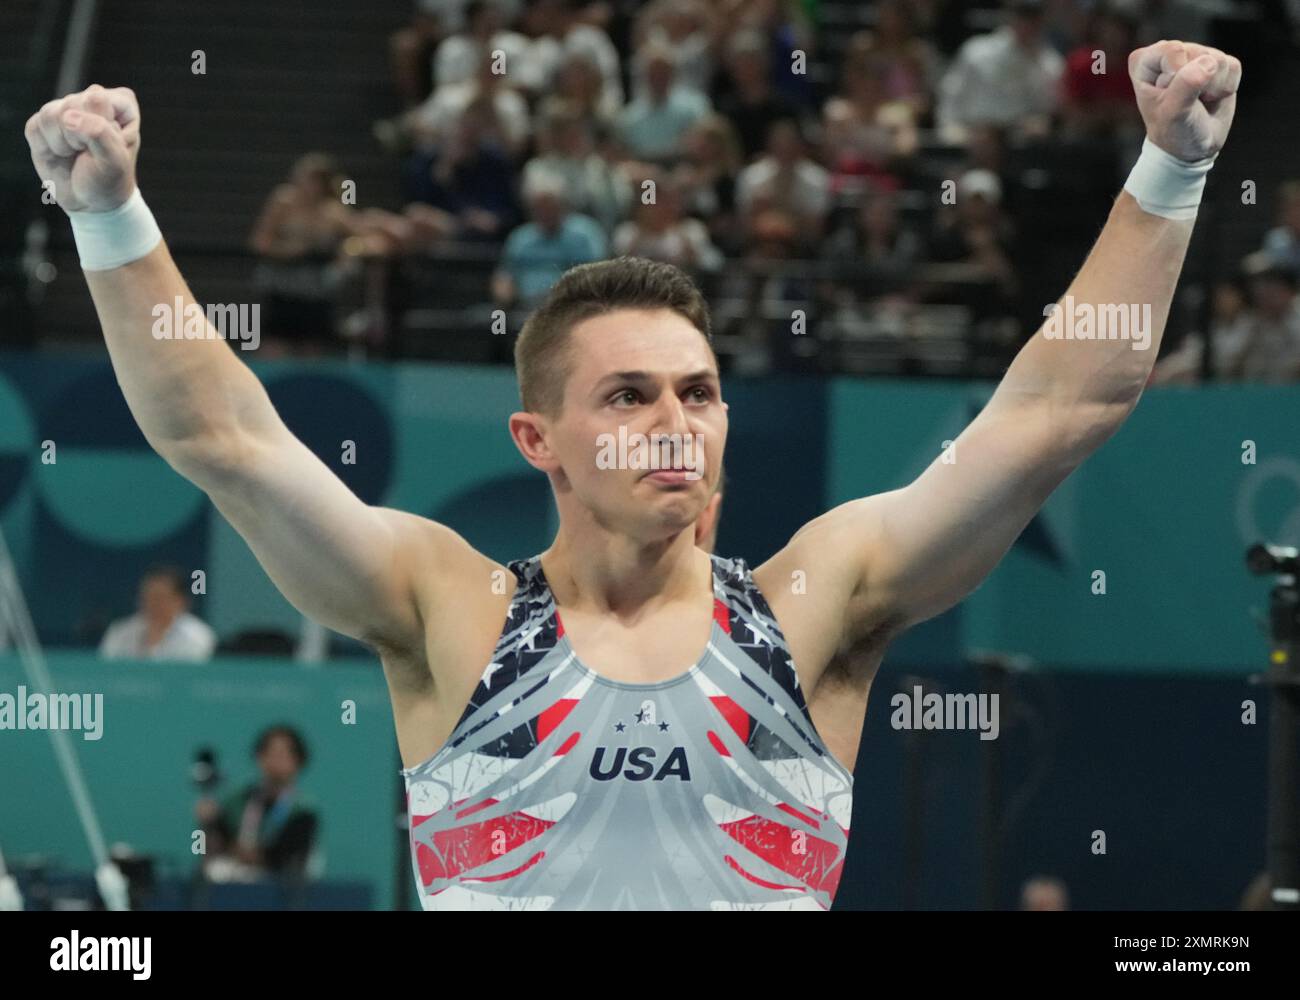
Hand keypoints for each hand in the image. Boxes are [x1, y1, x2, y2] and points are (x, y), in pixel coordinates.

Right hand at [24, 84, 140, 211]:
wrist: (91, 203)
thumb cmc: (109, 180)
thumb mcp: (115, 162)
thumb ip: (99, 133)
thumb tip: (69, 117)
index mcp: (119, 103)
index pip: (97, 99)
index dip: (98, 128)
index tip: (109, 148)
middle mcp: (92, 100)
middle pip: (70, 105)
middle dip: (78, 137)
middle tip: (90, 154)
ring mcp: (65, 109)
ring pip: (50, 115)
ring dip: (62, 144)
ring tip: (76, 155)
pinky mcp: (43, 123)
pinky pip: (35, 128)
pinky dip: (46, 148)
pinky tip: (61, 155)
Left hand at [1128, 40, 1240, 161]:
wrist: (1191, 147)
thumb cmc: (1172, 130)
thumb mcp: (1172, 113)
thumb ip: (1185, 86)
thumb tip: (1209, 63)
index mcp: (1145, 61)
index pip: (1172, 50)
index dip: (1177, 75)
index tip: (1169, 98)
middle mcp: (1169, 53)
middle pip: (1198, 53)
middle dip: (1198, 83)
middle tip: (1186, 102)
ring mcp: (1195, 55)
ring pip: (1218, 60)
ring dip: (1213, 88)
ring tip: (1198, 101)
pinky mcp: (1218, 63)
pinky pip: (1232, 66)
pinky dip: (1226, 87)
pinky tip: (1211, 97)